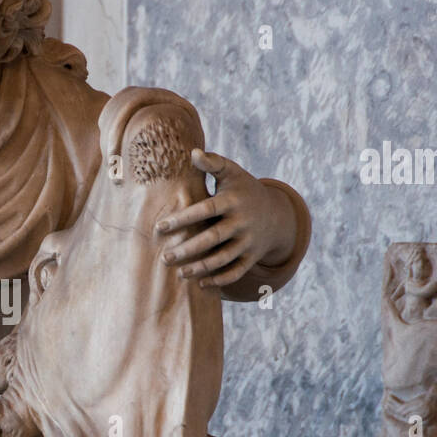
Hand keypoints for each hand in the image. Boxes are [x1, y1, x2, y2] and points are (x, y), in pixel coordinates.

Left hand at [155, 148, 295, 288]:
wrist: (276, 213)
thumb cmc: (243, 190)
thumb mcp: (232, 172)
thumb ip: (213, 162)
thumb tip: (192, 152)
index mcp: (233, 201)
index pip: (205, 210)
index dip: (182, 219)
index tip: (159, 228)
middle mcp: (242, 222)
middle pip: (212, 238)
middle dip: (188, 250)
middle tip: (164, 258)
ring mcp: (248, 241)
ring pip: (224, 258)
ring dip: (202, 268)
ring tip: (180, 273)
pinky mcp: (252, 257)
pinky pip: (236, 272)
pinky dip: (220, 280)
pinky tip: (201, 284)